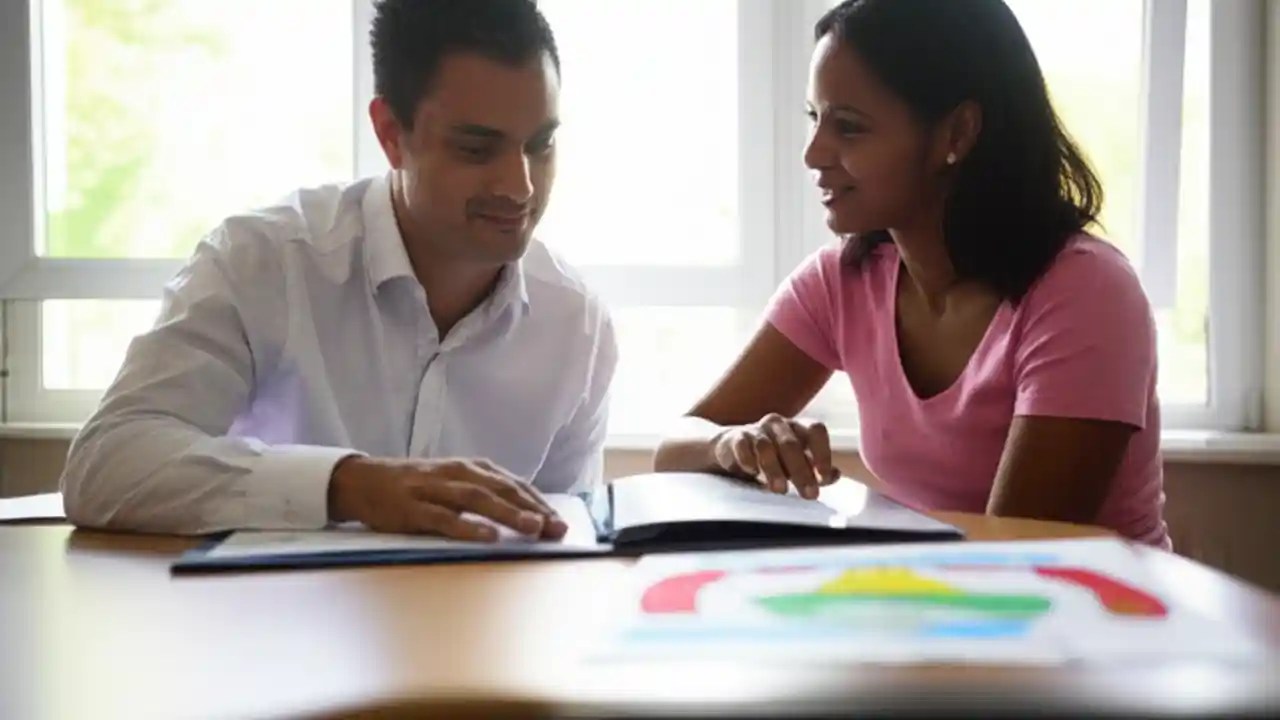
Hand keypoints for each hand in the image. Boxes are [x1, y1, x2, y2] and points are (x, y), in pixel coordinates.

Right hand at [326, 456, 567, 540]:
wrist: (363, 481)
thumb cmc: (415, 486)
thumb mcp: (453, 482)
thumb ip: (484, 494)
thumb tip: (525, 512)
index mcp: (471, 468)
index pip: (513, 485)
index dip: (538, 503)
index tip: (559, 521)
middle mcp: (457, 474)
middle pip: (501, 490)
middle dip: (532, 509)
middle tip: (555, 528)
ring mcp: (433, 490)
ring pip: (477, 499)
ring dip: (507, 513)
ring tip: (531, 527)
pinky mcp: (412, 508)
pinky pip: (443, 518)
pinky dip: (467, 526)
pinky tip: (487, 537)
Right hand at [710, 414, 836, 498]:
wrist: (733, 449)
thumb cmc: (774, 459)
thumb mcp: (797, 465)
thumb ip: (816, 470)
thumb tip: (835, 475)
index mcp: (798, 428)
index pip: (815, 430)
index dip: (822, 453)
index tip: (824, 478)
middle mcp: (778, 424)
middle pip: (791, 443)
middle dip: (801, 470)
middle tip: (809, 494)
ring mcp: (756, 429)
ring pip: (766, 446)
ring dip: (774, 469)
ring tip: (780, 490)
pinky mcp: (735, 438)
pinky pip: (742, 445)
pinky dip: (748, 459)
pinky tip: (753, 473)